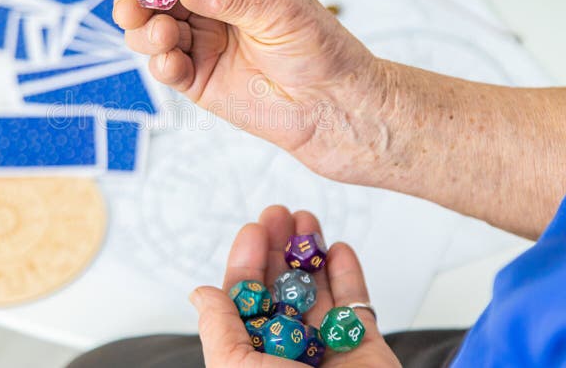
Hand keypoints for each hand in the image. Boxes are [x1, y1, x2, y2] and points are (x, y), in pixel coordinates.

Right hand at [113, 0, 389, 182]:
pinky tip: (175, 65)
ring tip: (166, 38)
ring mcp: (199, 37)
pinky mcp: (195, 75)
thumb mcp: (278, 8)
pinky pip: (162, 64)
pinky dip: (160, 62)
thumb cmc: (317, 48)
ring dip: (144, 30)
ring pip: (147, 25)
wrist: (330, 105)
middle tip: (133, 10)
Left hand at [189, 205, 399, 366]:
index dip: (248, 261)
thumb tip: (200, 293)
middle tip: (282, 213)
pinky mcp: (365, 348)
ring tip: (307, 220)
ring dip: (312, 252)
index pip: (246, 299)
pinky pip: (356, 305)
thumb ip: (219, 330)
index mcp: (254, 355)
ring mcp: (328, 348)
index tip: (255, 228)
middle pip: (281, 287)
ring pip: (317, 289)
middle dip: (280, 248)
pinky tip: (338, 249)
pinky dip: (349, 274)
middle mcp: (289, 350)